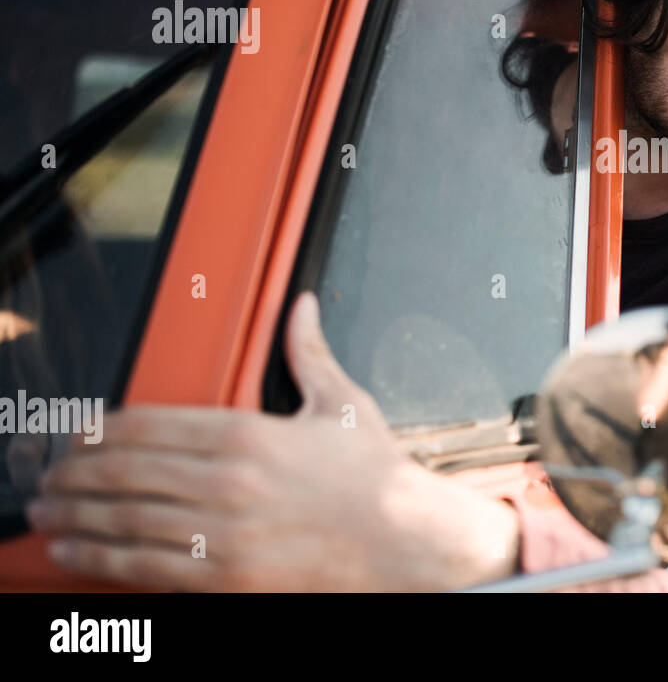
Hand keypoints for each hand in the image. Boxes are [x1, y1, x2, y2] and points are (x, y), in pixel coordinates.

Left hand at [25, 292, 520, 590]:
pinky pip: (142, 566)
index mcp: (250, 434)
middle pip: (122, 471)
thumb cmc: (374, 475)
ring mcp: (221, 534)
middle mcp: (227, 483)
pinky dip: (98, 555)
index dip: (100, 428)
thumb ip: (309, 352)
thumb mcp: (343, 404)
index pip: (148, 424)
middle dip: (74, 472)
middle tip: (50, 473)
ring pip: (122, 518)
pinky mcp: (224, 578)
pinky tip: (75, 547)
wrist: (404, 542)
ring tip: (47, 507)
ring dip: (73, 512)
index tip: (80, 432)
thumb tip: (302, 305)